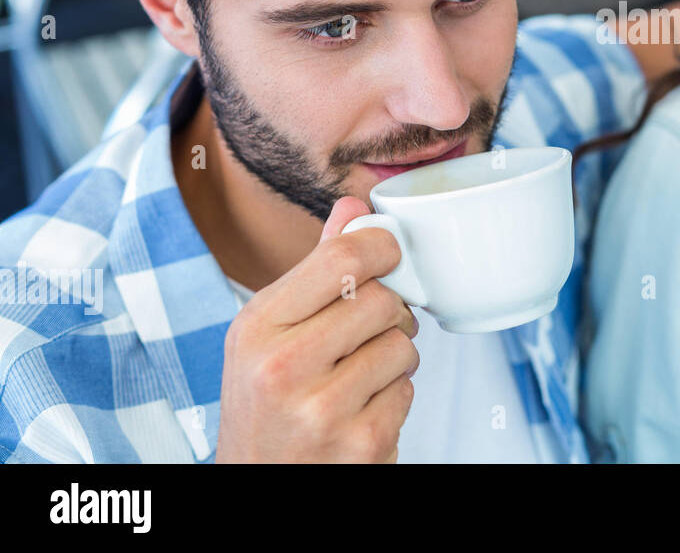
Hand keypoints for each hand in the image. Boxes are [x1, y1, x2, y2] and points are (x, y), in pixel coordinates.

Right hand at [214, 197, 419, 461]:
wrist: (260, 487)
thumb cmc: (268, 407)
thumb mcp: (270, 335)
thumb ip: (316, 270)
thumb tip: (354, 206)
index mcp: (257, 326)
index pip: (343, 257)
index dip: (382, 248)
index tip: (389, 256)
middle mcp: (282, 365)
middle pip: (381, 300)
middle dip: (387, 315)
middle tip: (367, 335)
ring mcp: (322, 408)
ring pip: (403, 346)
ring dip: (393, 360)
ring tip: (357, 381)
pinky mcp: (361, 443)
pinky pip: (409, 391)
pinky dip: (394, 400)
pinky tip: (359, 414)